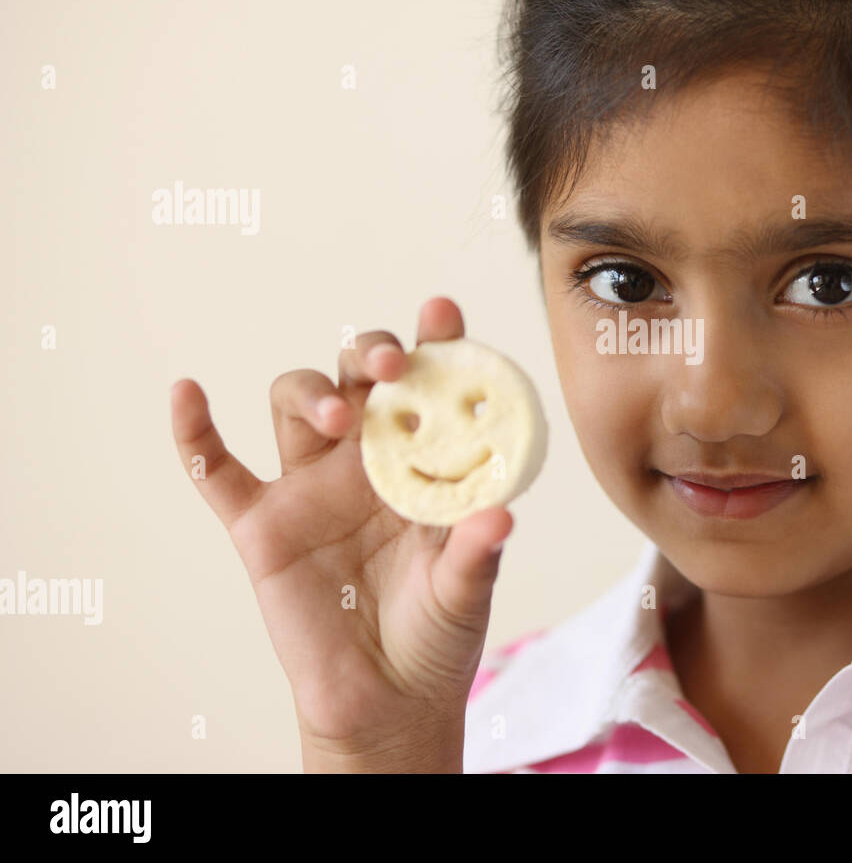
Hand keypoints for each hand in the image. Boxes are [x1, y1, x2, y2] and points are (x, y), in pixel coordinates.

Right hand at [170, 297, 511, 771]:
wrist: (386, 700)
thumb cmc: (436, 634)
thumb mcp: (466, 592)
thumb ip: (476, 553)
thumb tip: (500, 515)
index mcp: (423, 461)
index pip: (428, 387)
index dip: (434, 343)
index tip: (442, 313)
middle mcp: (365, 460)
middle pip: (356, 377)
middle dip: (370, 355)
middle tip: (392, 366)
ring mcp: (310, 488)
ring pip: (294, 404)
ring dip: (311, 392)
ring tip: (340, 416)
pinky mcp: (261, 525)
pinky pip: (215, 471)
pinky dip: (194, 433)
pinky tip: (187, 393)